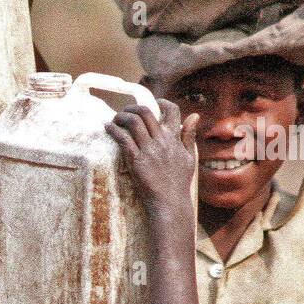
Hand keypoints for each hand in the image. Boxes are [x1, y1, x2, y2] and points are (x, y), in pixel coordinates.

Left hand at [106, 99, 198, 214]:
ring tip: (116, 119)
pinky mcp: (136, 161)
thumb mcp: (189, 157)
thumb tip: (194, 115)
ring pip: (133, 122)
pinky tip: (108, 127)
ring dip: (122, 116)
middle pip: (146, 112)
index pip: (172, 111)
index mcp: (175, 139)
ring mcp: (149, 150)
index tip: (154, 102)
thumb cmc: (179, 182)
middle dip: (133, 108)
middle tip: (126, 111)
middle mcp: (162, 141)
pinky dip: (114, 130)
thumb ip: (189, 135)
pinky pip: (123, 139)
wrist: (170, 202)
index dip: (162, 102)